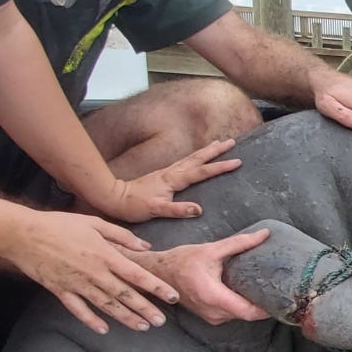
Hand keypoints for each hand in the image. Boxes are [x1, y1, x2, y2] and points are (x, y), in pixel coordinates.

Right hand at [0, 211, 176, 334]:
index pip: (137, 275)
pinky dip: (91, 321)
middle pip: (125, 295)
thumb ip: (122, 236)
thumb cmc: (60, 225)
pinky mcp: (60, 291)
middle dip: (145, 309)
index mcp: (105, 255)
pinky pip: (78, 309)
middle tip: (162, 322)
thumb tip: (145, 247)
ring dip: (125, 318)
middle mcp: (94, 273)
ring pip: (106, 305)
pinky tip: (104, 329)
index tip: (172, 297)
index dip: (156, 287)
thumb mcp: (95, 223)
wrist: (23, 234)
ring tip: (143, 327)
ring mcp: (76, 284)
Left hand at [98, 139, 243, 221]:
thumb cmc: (134, 206)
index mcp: (173, 180)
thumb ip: (177, 209)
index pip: (201, 172)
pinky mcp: (164, 175)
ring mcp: (168, 172)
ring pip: (192, 157)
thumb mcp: (156, 210)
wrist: (114, 198)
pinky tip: (198, 157)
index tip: (236, 161)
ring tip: (219, 142)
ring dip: (207, 150)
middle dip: (216, 149)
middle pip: (198, 157)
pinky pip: (185, 162)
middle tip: (232, 141)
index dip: (220, 167)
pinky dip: (196, 156)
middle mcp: (172, 172)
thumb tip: (199, 209)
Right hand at [125, 228, 272, 325]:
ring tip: (267, 289)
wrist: (158, 274)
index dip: (267, 308)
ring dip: (252, 304)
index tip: (282, 298)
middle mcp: (214, 312)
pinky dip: (241, 305)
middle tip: (279, 289)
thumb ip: (239, 243)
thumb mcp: (211, 250)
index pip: (249, 312)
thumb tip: (264, 234)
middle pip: (247, 314)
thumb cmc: (182, 261)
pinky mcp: (209, 316)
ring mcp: (211, 317)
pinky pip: (231, 314)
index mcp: (214, 297)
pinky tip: (249, 291)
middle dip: (263, 304)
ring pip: (240, 315)